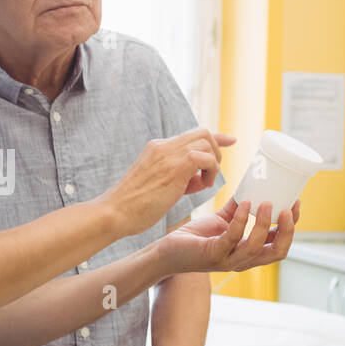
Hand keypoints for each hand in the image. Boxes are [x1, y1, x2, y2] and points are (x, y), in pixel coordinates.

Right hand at [98, 128, 236, 237]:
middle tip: (211, 174)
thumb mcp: (155, 184)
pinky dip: (210, 171)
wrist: (113, 212)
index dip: (216, 137)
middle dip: (216, 151)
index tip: (231, 140)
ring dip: (213, 163)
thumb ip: (177, 175)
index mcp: (156, 148)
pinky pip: (205, 158)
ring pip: (207, 142)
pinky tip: (201, 187)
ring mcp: (168, 154)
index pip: (191, 135)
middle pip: (203, 132)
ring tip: (203, 185)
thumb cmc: (132, 206)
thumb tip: (199, 176)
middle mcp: (163, 146)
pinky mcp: (175, 167)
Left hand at [155, 198, 300, 275]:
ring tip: (265, 202)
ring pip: (256, 247)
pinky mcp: (213, 254)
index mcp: (250, 252)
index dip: (292, 227)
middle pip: (278, 252)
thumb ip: (237, 209)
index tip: (295, 203)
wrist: (167, 251)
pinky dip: (240, 220)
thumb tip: (252, 187)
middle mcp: (243, 260)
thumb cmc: (196, 237)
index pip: (280, 245)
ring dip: (264, 223)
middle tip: (287, 207)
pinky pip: (232, 238)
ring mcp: (228, 260)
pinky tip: (243, 205)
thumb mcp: (222, 221)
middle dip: (287, 231)